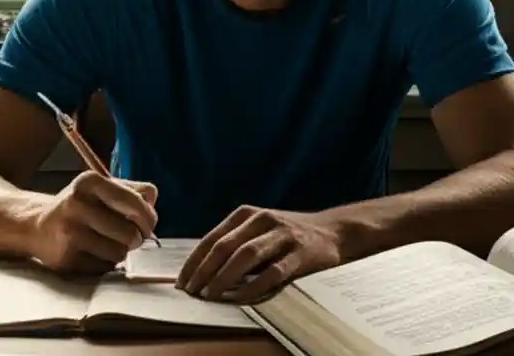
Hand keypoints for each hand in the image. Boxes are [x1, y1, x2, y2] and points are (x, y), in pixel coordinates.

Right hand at [29, 172, 157, 274]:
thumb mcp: (101, 189)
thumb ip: (132, 191)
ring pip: (120, 252)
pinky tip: (92, 252)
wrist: (37, 226)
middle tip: (130, 237)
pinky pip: (104, 267)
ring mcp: (70, 232)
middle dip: (136, 238)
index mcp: (89, 181)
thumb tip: (152, 205)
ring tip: (107, 243)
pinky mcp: (67, 258)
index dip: (149, 217)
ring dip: (120, 251)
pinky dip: (105, 262)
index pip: (135, 201)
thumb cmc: (79, 207)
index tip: (148, 223)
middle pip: (131, 232)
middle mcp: (77, 204)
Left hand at [177, 205, 342, 302]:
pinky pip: (272, 272)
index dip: (195, 261)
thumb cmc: (286, 236)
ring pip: (246, 256)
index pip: (213, 238)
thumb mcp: (258, 231)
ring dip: (224, 277)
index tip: (182, 281)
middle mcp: (262, 220)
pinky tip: (240, 298)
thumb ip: (234, 244)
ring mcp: (282, 235)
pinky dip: (254, 286)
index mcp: (246, 214)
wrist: (332, 231)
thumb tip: (201, 271)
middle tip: (192, 291)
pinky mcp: (300, 253)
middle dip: (204, 270)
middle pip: (225, 246)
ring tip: (210, 295)